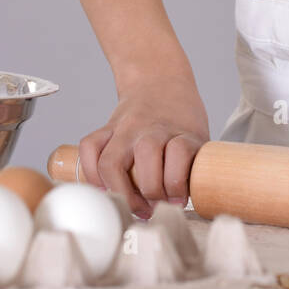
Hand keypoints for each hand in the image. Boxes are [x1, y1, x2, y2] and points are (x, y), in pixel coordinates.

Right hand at [78, 77, 209, 219]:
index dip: (178, 183)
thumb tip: (182, 205)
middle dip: (150, 190)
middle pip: (147, 154)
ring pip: (112, 160)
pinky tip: (104, 188)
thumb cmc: (181, 121)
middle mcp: (151, 128)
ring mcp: (125, 128)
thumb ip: (193, 166)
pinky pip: (89, 149)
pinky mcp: (106, 129)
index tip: (178, 201)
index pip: (180, 151)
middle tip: (154, 207)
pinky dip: (91, 173)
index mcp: (180, 129)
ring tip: (131, 206)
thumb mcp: (199, 138)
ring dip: (121, 190)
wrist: (160, 82)